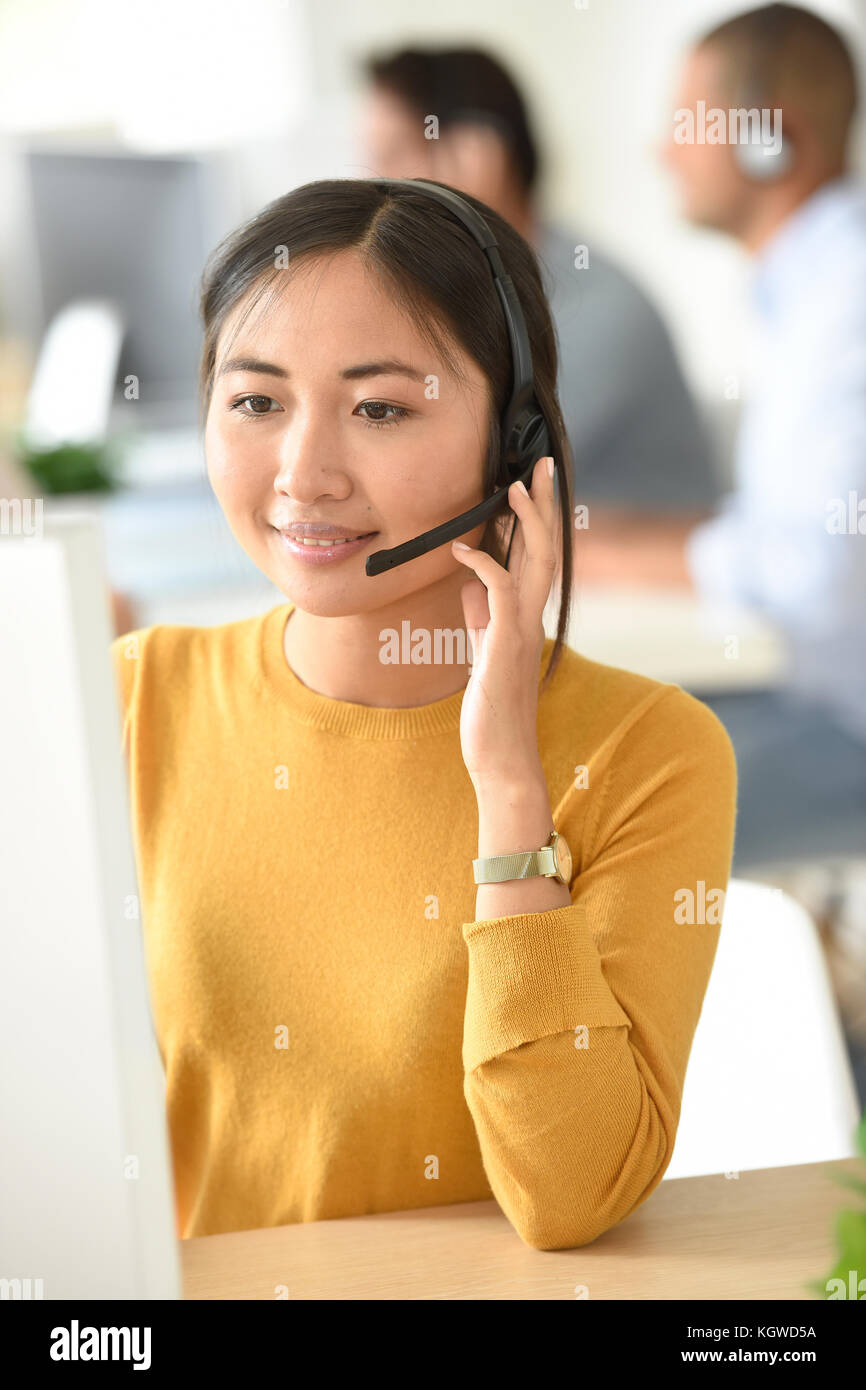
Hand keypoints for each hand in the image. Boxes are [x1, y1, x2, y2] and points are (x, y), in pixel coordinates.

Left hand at [451, 455, 557, 787]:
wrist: (502, 758)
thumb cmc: (492, 713)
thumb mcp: (482, 654)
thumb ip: (481, 619)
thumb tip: (471, 586)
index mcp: (526, 619)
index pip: (537, 558)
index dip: (537, 519)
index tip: (531, 484)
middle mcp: (532, 620)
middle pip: (546, 549)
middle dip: (544, 505)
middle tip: (540, 464)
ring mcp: (522, 632)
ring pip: (534, 564)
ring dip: (526, 523)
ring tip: (515, 488)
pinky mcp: (505, 646)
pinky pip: (501, 593)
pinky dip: (483, 565)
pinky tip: (460, 549)